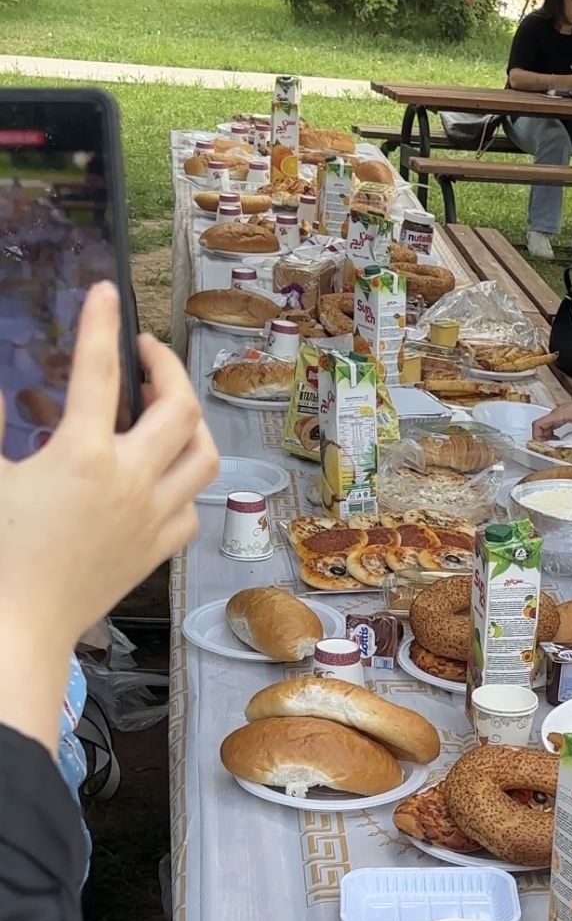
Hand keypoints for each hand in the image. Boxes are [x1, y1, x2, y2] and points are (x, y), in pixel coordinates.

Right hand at [0, 283, 218, 653]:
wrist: (19, 628)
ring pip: (203, 456)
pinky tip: (161, 472)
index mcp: (82, 456)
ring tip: (162, 408)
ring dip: (191, 422)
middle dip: (168, 368)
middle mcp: (131, 482)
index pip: (97, 369)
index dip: (102, 322)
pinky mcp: (157, 551)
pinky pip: (193, 505)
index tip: (106, 292)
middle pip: (181, 408)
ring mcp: (152, 518)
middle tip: (144, 353)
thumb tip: (3, 391)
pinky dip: (185, 480)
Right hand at [531, 377, 571, 445]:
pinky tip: (560, 440)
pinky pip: (553, 425)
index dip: (536, 437)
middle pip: (540, 427)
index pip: (538, 424)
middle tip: (549, 449)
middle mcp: (557, 414)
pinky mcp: (564, 415)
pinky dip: (552, 433)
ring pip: (546, 426)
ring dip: (547, 437)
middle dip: (542, 439)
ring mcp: (560, 414)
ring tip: (554, 446)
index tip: (542, 446)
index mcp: (558, 415)